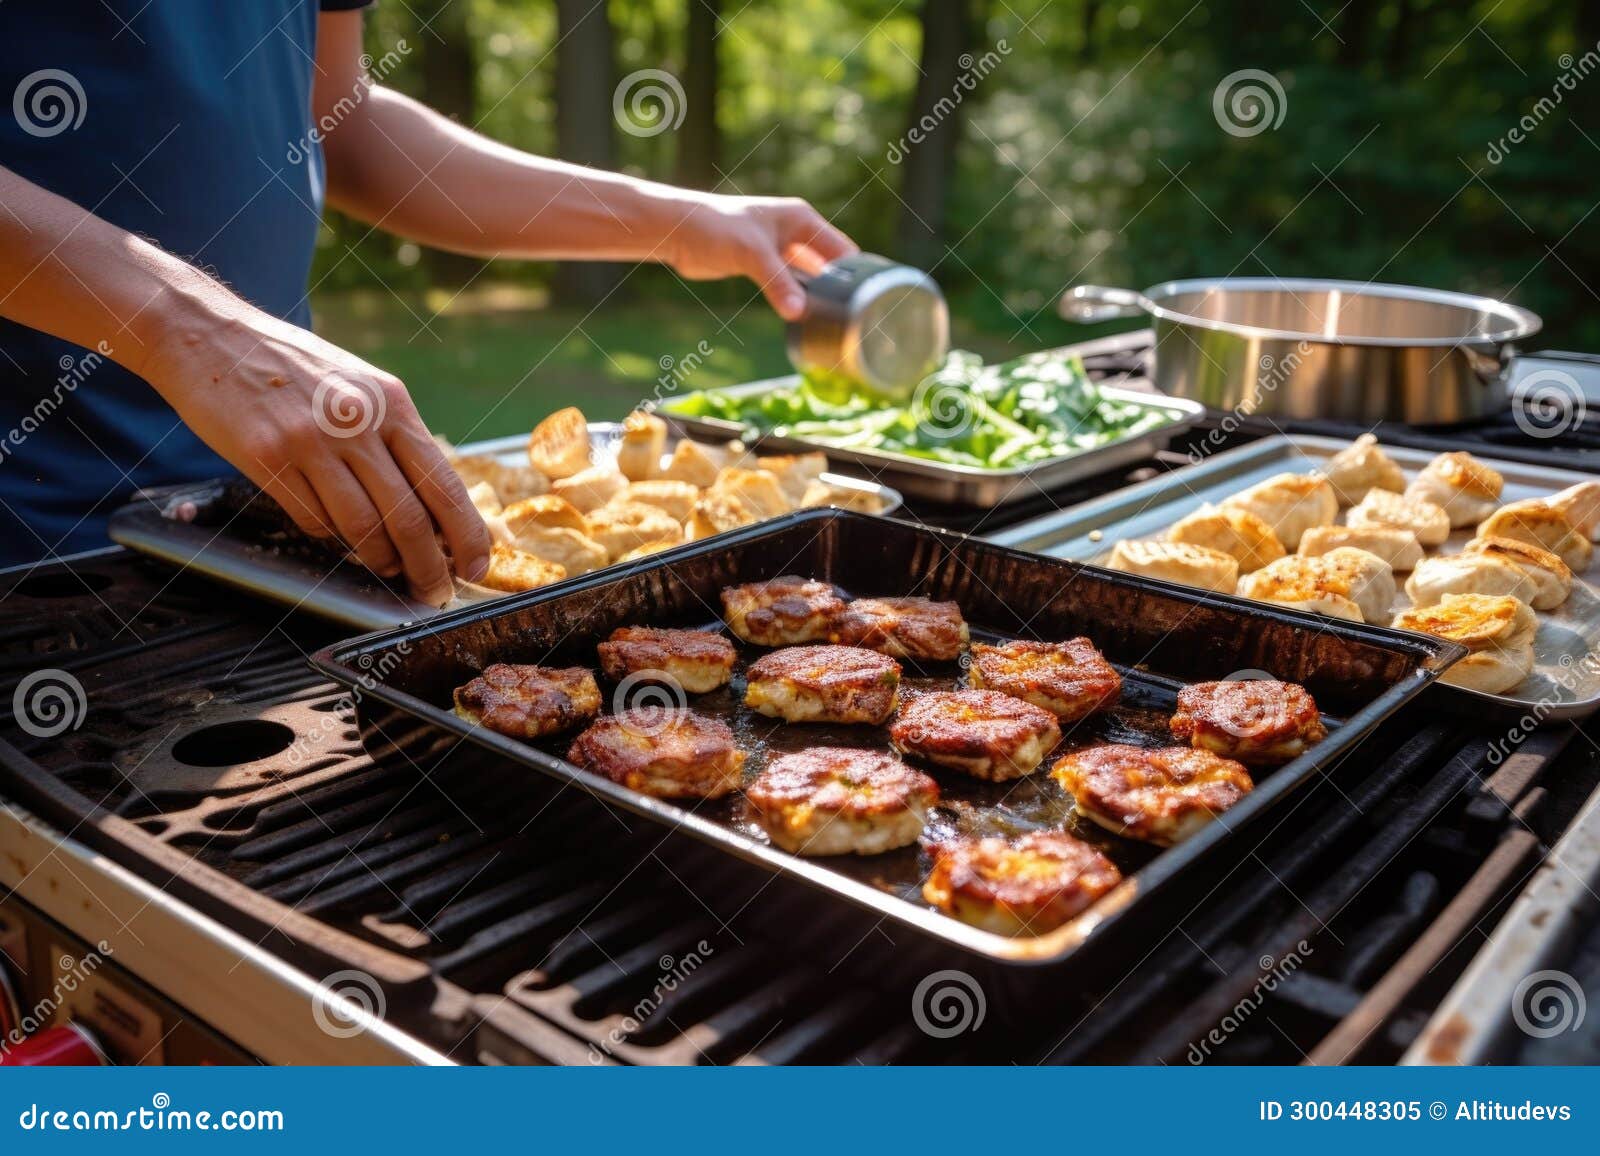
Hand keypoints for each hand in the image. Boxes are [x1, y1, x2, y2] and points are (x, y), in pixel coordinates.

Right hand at [141, 300, 490, 604]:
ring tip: (385, 566)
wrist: (209, 335)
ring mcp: (312, 440)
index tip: (476, 565)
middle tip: (433, 590)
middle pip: (409, 518)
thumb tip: (434, 508)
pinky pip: (313, 521)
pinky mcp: (268, 457)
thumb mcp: (361, 387)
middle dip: (429, 567)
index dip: (467, 534)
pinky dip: (329, 537)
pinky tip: (331, 530)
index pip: (445, 483)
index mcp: (392, 403)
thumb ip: (394, 439)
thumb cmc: (293, 369)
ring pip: (362, 529)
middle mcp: (358, 421)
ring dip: (380, 560)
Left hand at [666, 194, 857, 320]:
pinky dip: (796, 299)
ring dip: (815, 297)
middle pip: (828, 266)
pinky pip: (789, 286)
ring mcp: (780, 250)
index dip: (855, 275)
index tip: (868, 303)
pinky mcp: (764, 266)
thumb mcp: (752, 255)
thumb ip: (778, 283)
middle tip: (852, 320)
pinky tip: (804, 318)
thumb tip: (799, 313)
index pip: (842, 250)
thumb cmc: (715, 228)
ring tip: (832, 324)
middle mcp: (796, 233)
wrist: (677, 231)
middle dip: (837, 289)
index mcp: (802, 220)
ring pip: (808, 278)